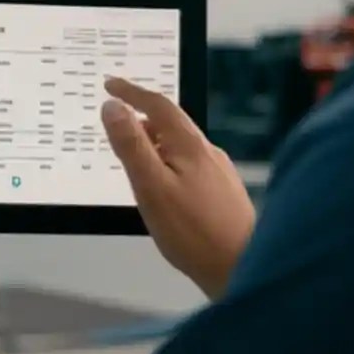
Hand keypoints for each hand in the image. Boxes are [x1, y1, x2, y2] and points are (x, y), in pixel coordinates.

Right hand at [101, 77, 255, 299]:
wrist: (243, 268)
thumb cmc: (196, 233)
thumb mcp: (151, 186)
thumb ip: (130, 145)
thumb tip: (112, 107)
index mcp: (189, 146)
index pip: (157, 105)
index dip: (131, 91)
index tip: (110, 85)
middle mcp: (207, 153)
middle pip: (171, 123)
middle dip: (141, 116)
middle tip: (116, 118)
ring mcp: (218, 173)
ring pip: (180, 146)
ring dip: (154, 141)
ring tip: (133, 154)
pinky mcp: (222, 193)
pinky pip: (189, 165)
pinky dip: (168, 162)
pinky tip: (163, 184)